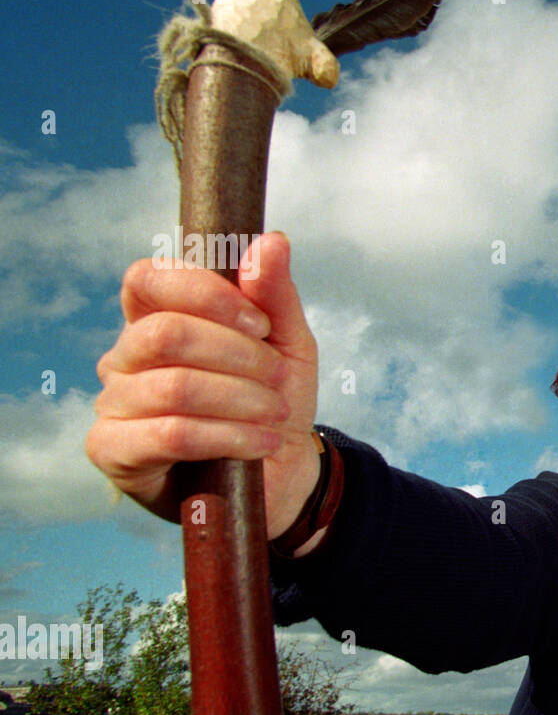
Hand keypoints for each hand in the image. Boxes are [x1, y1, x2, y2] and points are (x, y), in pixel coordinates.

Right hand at [85, 232, 321, 539]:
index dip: (206, 294)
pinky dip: (228, 436)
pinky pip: (170, 434)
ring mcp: (113, 403)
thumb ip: (274, 293)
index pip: (148, 279)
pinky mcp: (114, 451)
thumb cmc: (275, 400)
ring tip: (274, 414)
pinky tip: (259, 443)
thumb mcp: (287, 343)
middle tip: (276, 379)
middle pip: (166, 333)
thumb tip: (272, 240)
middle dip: (239, 356)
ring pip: (174, 386)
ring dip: (242, 400)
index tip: (259, 323)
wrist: (283, 473)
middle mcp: (124, 356)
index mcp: (156, 317)